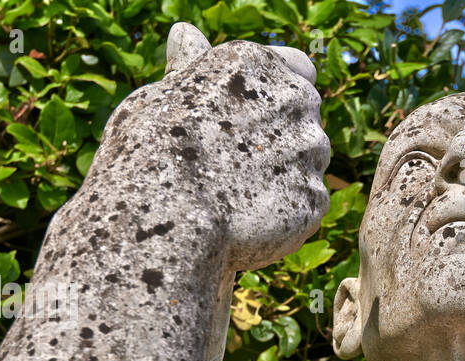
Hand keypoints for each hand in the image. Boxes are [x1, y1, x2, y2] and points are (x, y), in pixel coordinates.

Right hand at [99, 23, 330, 270]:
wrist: (167, 215)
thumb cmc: (149, 153)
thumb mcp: (160, 97)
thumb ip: (188, 68)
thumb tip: (186, 35)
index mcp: (255, 63)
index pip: (299, 68)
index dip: (279, 94)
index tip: (252, 121)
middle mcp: (294, 99)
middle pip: (306, 117)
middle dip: (283, 137)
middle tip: (236, 167)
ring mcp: (310, 150)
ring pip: (309, 162)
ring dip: (286, 176)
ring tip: (238, 197)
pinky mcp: (315, 196)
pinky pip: (307, 203)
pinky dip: (287, 214)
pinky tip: (250, 221)